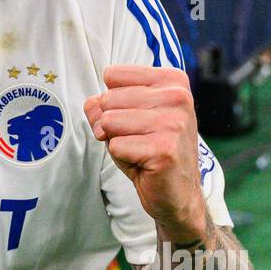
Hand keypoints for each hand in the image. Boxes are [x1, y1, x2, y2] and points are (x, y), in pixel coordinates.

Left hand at [84, 65, 207, 240]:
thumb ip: (102, 104)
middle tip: (137, 140)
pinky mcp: (165, 148)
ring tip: (140, 151)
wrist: (177, 194)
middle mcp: (178, 96)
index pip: (112, 75)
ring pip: (109, 122)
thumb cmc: (150, 150)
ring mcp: (174, 122)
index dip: (111, 102)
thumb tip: (92, 104)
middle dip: (111, 125)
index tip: (134, 118)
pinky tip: (145, 164)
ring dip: (117, 142)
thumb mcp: (124, 118)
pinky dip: (122, 159)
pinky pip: (116, 146)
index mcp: (172, 81)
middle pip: (108, 99)